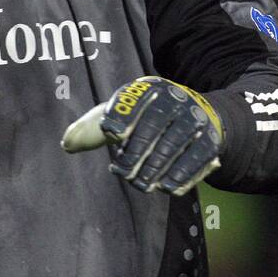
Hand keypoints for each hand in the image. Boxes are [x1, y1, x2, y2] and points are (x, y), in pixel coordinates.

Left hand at [62, 77, 221, 195]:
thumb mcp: (122, 116)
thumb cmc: (148, 117)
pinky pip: (197, 158)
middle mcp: (175, 98)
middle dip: (137, 151)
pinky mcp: (210, 140)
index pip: (133, 99)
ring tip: (143, 183)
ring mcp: (195, 118)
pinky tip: (167, 187)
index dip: (121, 117)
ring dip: (156, 167)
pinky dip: (181, 175)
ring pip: (174, 143)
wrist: (198, 116)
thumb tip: (67, 143)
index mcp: (149, 89)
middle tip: (124, 172)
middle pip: (154, 124)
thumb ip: (92, 129)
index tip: (112, 134)